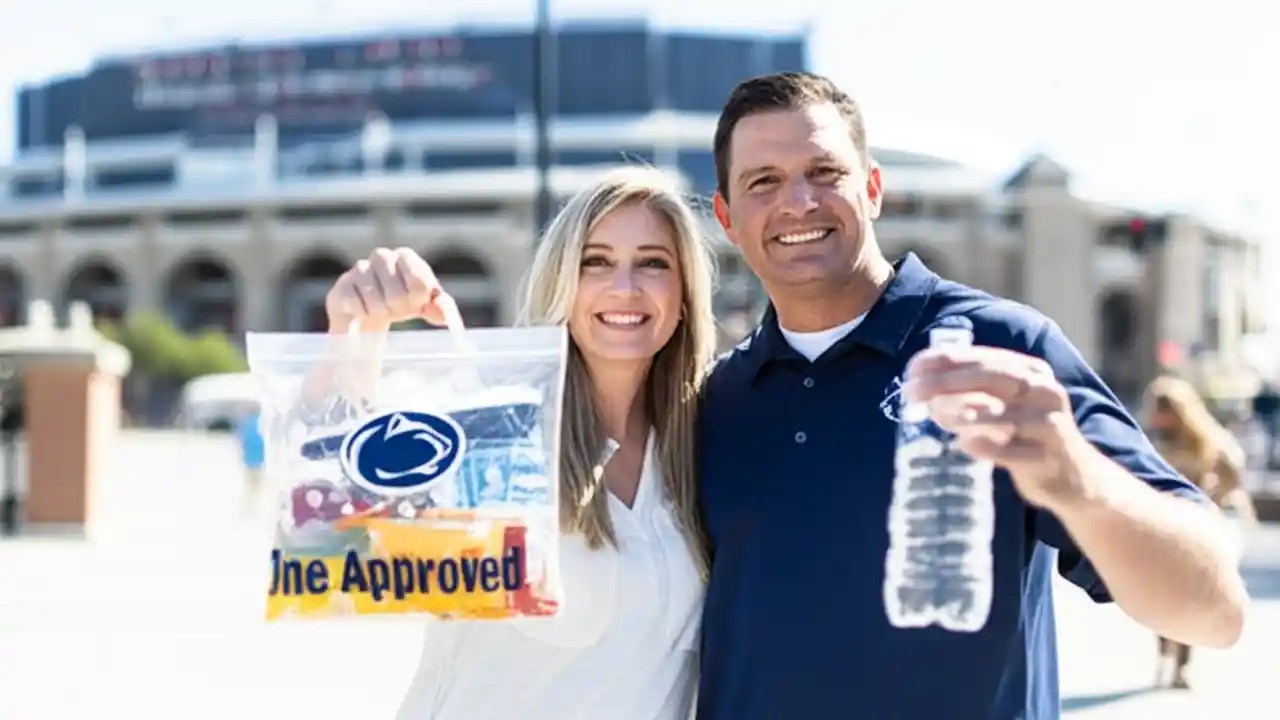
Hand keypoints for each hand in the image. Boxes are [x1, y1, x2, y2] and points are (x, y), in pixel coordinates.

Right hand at [325, 247, 453, 333]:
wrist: (364, 313)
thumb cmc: (400, 303)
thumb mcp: (424, 305)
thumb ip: (440, 307)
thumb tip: (445, 315)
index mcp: (405, 257)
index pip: (420, 283)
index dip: (418, 301)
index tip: (415, 304)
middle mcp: (382, 257)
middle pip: (399, 296)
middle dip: (399, 311)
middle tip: (395, 310)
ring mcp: (359, 269)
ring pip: (378, 304)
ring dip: (381, 315)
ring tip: (379, 311)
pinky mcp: (341, 286)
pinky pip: (358, 308)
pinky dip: (364, 317)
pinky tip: (363, 312)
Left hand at [903, 345, 1095, 509]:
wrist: (1073, 477)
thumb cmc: (1025, 434)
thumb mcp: (1004, 405)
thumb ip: (970, 393)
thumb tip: (921, 390)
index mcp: (1031, 371)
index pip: (985, 358)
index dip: (947, 360)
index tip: (913, 368)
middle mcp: (1044, 391)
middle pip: (994, 379)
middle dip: (949, 382)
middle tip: (913, 391)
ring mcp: (1049, 425)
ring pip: (1005, 414)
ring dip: (966, 412)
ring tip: (935, 414)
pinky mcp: (1049, 457)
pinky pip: (1015, 451)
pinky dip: (988, 447)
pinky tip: (963, 445)